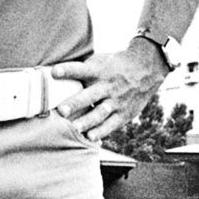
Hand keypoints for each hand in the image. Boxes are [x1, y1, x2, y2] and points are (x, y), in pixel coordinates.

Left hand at [49, 39, 167, 141]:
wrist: (145, 68)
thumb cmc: (114, 66)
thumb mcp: (100, 61)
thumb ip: (81, 71)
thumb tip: (52, 77)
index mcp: (99, 70)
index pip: (81, 69)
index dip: (67, 70)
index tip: (54, 72)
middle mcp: (107, 85)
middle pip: (90, 95)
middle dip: (76, 103)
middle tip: (62, 110)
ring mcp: (116, 101)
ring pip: (100, 112)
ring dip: (87, 121)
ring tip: (75, 128)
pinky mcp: (124, 113)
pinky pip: (111, 124)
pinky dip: (101, 131)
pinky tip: (90, 137)